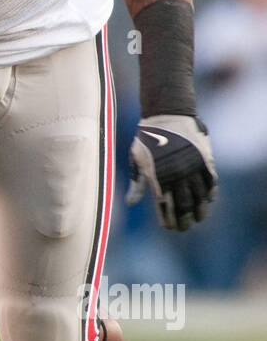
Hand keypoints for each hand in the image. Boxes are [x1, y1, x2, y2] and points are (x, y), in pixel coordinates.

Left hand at [126, 114, 217, 230]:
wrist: (167, 113)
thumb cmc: (147, 138)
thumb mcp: (137, 159)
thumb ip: (137, 183)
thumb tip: (130, 203)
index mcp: (158, 176)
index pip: (165, 206)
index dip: (169, 219)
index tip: (170, 227)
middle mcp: (177, 174)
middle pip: (185, 205)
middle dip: (185, 220)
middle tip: (184, 228)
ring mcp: (193, 167)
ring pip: (200, 196)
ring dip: (200, 210)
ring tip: (198, 219)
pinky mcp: (205, 159)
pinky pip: (211, 182)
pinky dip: (210, 193)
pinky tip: (208, 201)